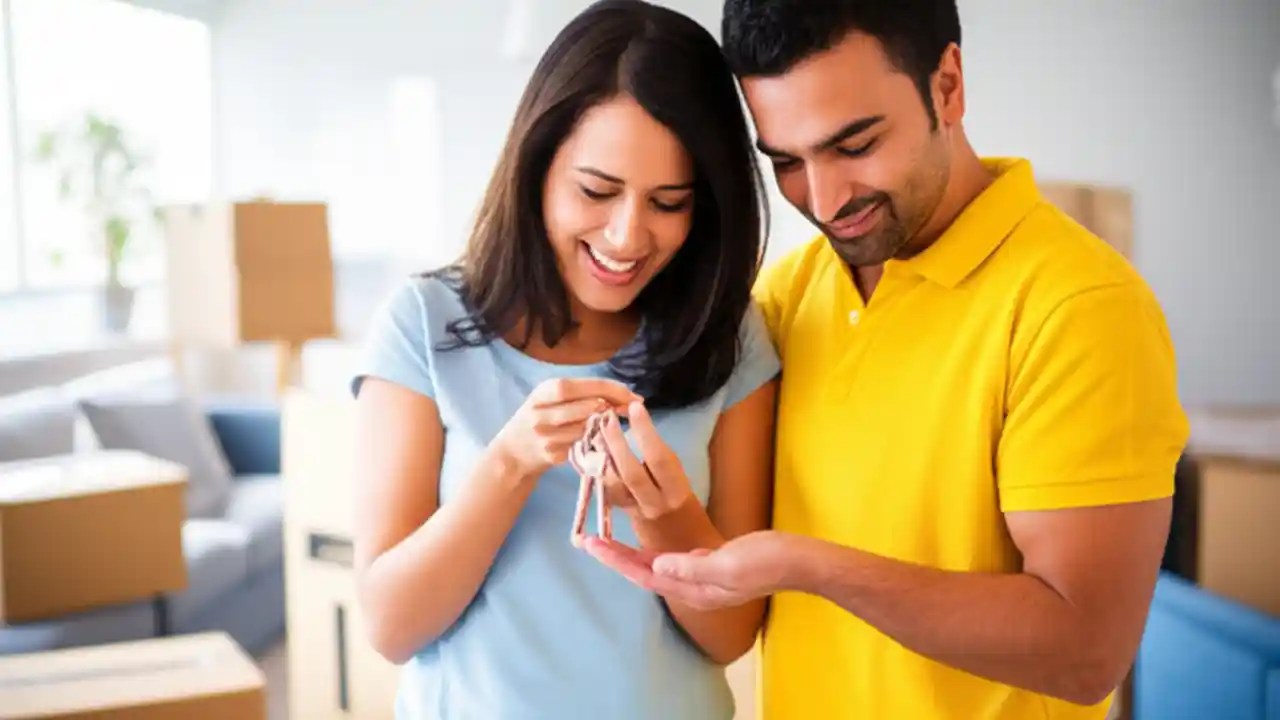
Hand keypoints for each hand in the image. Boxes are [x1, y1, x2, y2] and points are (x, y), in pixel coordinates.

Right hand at [491, 378, 640, 479]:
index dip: (607, 388)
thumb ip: (579, 394)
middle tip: (628, 408)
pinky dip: (594, 440)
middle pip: (584, 407)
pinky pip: (581, 445)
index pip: (577, 386)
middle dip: (611, 406)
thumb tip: (619, 395)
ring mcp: (545, 436)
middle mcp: (541, 412)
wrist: (513, 451)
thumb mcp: (550, 398)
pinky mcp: (551, 455)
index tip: (630, 394)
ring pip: (585, 428)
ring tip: (614, 422)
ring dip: (603, 425)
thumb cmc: (540, 418)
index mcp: (543, 392)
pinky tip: (600, 438)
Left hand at [583, 531, 805, 609]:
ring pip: (656, 565)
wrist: (797, 561)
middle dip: (615, 556)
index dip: (616, 559)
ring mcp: (702, 576)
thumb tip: (659, 565)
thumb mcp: (728, 564)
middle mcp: (693, 586)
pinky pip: (673, 559)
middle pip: (644, 571)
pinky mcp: (711, 564)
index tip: (591, 543)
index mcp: (694, 588)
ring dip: (630, 553)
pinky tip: (646, 542)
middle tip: (587, 539)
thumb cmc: (766, 561)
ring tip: (606, 540)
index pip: (645, 574)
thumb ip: (693, 566)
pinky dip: (654, 549)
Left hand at [597, 401, 695, 520]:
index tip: (636, 407)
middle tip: (607, 417)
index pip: (660, 460)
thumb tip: (639, 429)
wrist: (680, 547)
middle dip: (616, 443)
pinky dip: (596, 468)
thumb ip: (661, 461)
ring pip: (611, 483)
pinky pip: (604, 490)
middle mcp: (653, 504)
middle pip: (631, 473)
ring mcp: (633, 512)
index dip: (647, 433)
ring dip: (600, 456)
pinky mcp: (618, 515)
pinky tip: (590, 451)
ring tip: (594, 430)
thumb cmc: (682, 504)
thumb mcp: (680, 481)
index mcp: (675, 492)